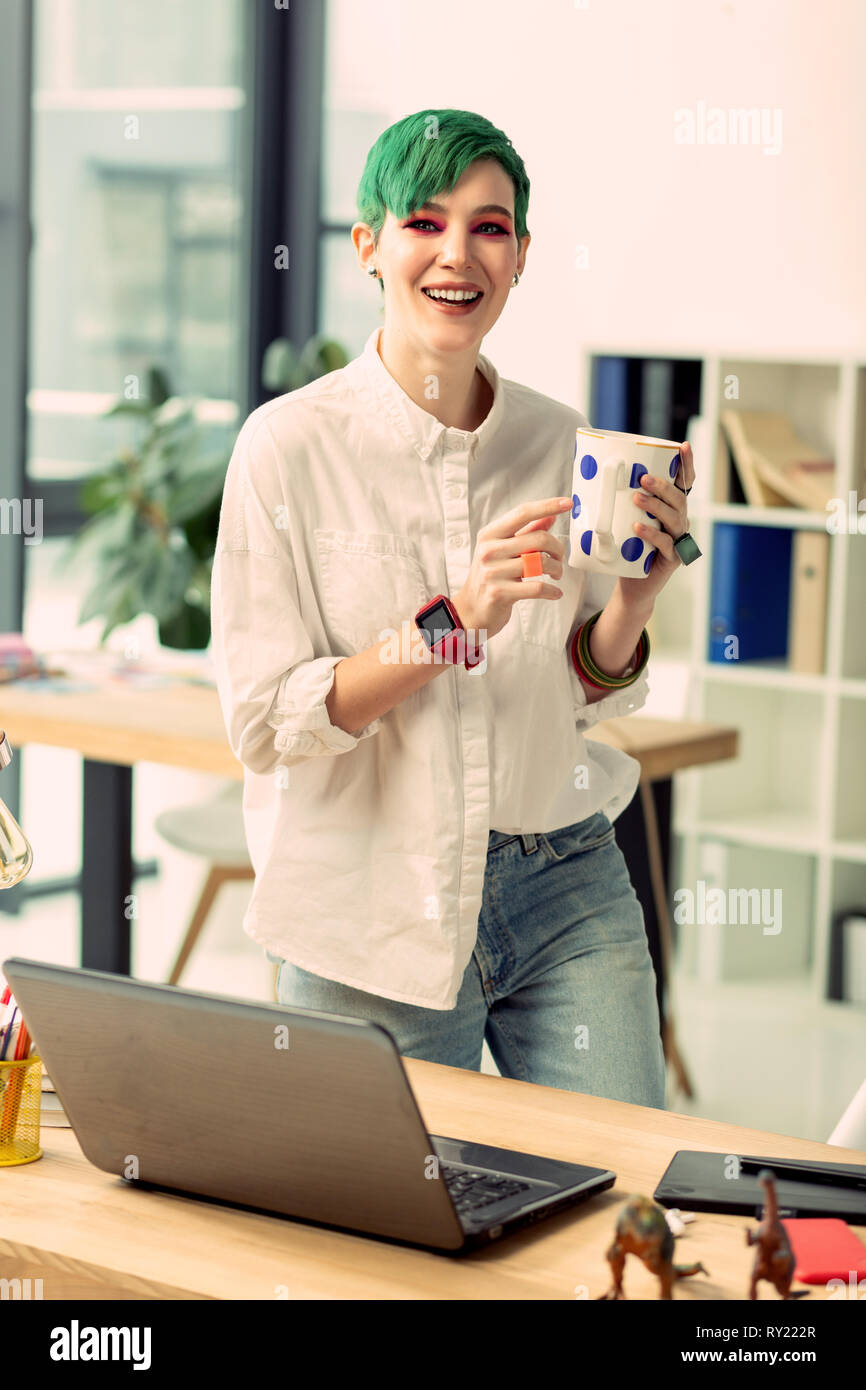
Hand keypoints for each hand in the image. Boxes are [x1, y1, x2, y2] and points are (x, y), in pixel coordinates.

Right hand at [454, 496, 571, 639]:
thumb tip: (550, 516)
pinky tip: (555, 592)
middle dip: (557, 548)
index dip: (547, 506)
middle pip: (538, 539)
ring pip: (541, 563)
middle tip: (559, 557)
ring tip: (556, 574)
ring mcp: (492, 572)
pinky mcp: (499, 593)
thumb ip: (526, 532)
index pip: (522, 513)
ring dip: (556, 569)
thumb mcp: (503, 550)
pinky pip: (537, 588)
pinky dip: (552, 590)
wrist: (471, 609)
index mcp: (490, 535)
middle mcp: (489, 550)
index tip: (567, 503)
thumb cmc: (490, 577)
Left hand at [617, 441, 695, 611]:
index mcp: (671, 508)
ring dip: (656, 506)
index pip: (684, 483)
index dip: (687, 464)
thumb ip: (622, 500)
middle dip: (662, 486)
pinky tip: (638, 527)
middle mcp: (679, 522)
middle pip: (679, 499)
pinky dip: (651, 534)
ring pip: (674, 518)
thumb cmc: (628, 548)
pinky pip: (665, 543)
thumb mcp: (626, 520)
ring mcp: (678, 540)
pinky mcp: (672, 559)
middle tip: (643, 478)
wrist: (631, 585)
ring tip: (637, 499)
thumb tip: (596, 473)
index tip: (683, 446)